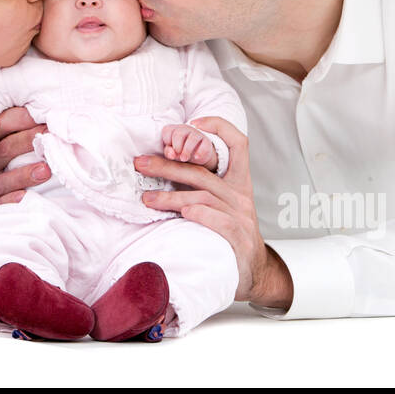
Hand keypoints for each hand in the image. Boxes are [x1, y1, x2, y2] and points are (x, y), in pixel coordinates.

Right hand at [0, 107, 49, 208]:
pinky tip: (24, 197)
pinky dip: (11, 200)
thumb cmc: (19, 170)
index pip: (2, 126)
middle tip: (49, 136)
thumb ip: (30, 133)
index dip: (22, 119)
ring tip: (45, 170)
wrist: (5, 207)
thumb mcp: (20, 150)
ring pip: (1, 180)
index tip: (45, 117)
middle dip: (27, 141)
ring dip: (24, 174)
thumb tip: (52, 116)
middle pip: (3, 150)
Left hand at [135, 116, 290, 307]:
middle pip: (202, 172)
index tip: (192, 122)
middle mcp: (239, 195)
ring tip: (147, 199)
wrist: (254, 271)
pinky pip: (221, 222)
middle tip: (140, 164)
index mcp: (237, 182)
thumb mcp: (220, 204)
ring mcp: (241, 217)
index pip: (238, 144)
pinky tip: (185, 213)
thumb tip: (160, 168)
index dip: (219, 127)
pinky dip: (202, 215)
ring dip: (172, 197)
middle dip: (168, 166)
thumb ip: (199, 186)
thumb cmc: (229, 234)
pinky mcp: (240, 239)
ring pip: (204, 197)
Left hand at [160, 123, 218, 170]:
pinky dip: (200, 152)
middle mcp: (185, 129)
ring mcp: (196, 134)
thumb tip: (172, 154)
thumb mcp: (172, 153)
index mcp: (173, 129)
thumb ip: (168, 152)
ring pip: (192, 138)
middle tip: (177, 155)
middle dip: (177, 147)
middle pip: (179, 134)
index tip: (170, 149)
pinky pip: (204, 145)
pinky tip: (196, 157)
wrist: (195, 156)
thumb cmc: (179, 152)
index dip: (167, 141)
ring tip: (184, 159)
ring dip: (187, 150)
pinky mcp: (206, 141)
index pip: (167, 130)